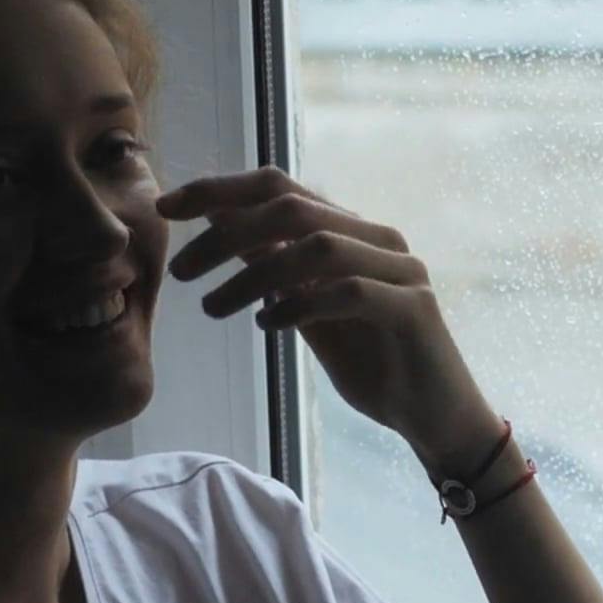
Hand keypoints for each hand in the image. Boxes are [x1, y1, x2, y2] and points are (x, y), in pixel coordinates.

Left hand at [157, 166, 490, 461]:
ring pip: (318, 245)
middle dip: (226, 234)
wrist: (434, 417)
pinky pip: (349, 291)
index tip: (168, 210)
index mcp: (351, 230)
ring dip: (254, 275)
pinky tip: (267, 325)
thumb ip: (275, 269)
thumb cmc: (372, 363)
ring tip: (214, 308)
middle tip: (183, 271)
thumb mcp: (308, 310)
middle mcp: (379, 237)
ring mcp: (401, 269)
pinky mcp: (413, 308)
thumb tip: (222, 229)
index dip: (219, 190)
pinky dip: (300, 303)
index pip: (280, 185)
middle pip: (293, 206)